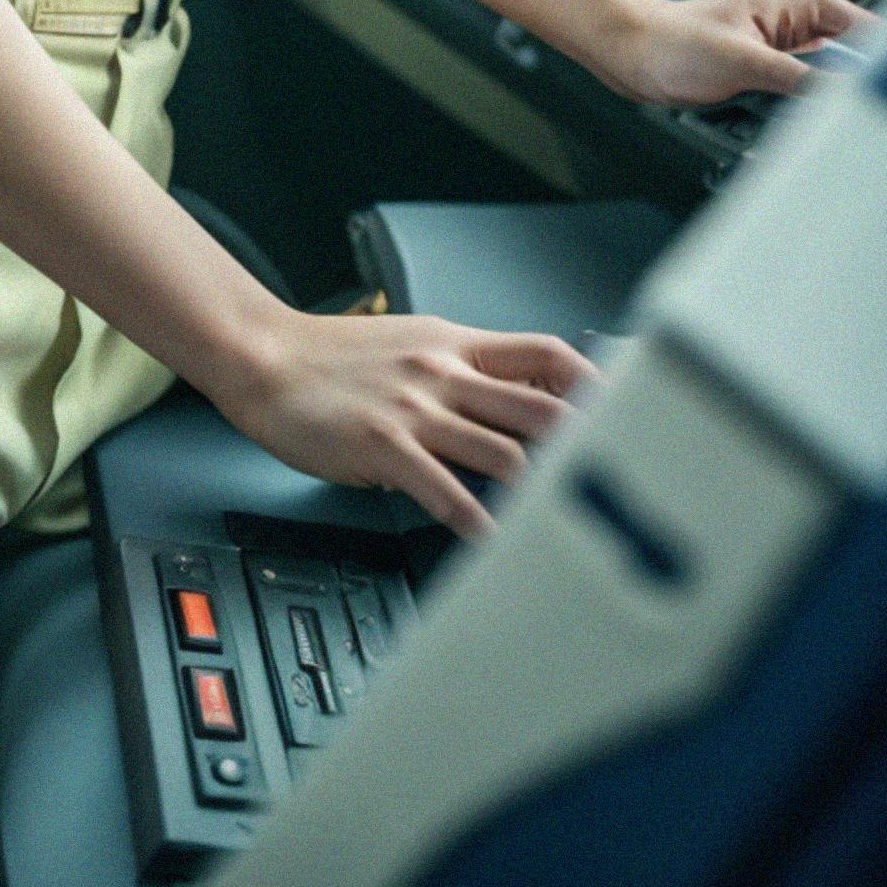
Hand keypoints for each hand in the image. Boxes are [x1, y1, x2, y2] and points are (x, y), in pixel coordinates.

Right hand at [220, 309, 592, 539]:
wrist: (263, 357)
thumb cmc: (326, 358)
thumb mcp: (404, 346)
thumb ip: (454, 374)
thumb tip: (499, 414)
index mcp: (453, 344)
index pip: (543, 355)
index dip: (593, 383)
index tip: (623, 411)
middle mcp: (444, 372)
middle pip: (540, 407)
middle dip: (586, 445)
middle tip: (618, 481)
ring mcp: (417, 408)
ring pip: (505, 451)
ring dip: (540, 492)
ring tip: (565, 524)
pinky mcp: (386, 443)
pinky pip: (446, 489)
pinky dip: (477, 521)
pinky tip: (492, 542)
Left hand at [593, 0, 876, 106]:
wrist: (632, 53)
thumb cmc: (672, 41)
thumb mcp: (745, 62)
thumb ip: (802, 79)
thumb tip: (847, 94)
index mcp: (803, 2)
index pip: (869, 32)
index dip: (879, 67)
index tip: (877, 96)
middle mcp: (802, 24)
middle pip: (858, 64)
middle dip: (848, 93)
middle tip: (829, 115)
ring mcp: (790, 52)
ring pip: (833, 89)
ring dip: (818, 107)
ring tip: (783, 110)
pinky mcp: (775, 76)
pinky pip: (805, 102)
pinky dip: (798, 116)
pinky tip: (775, 118)